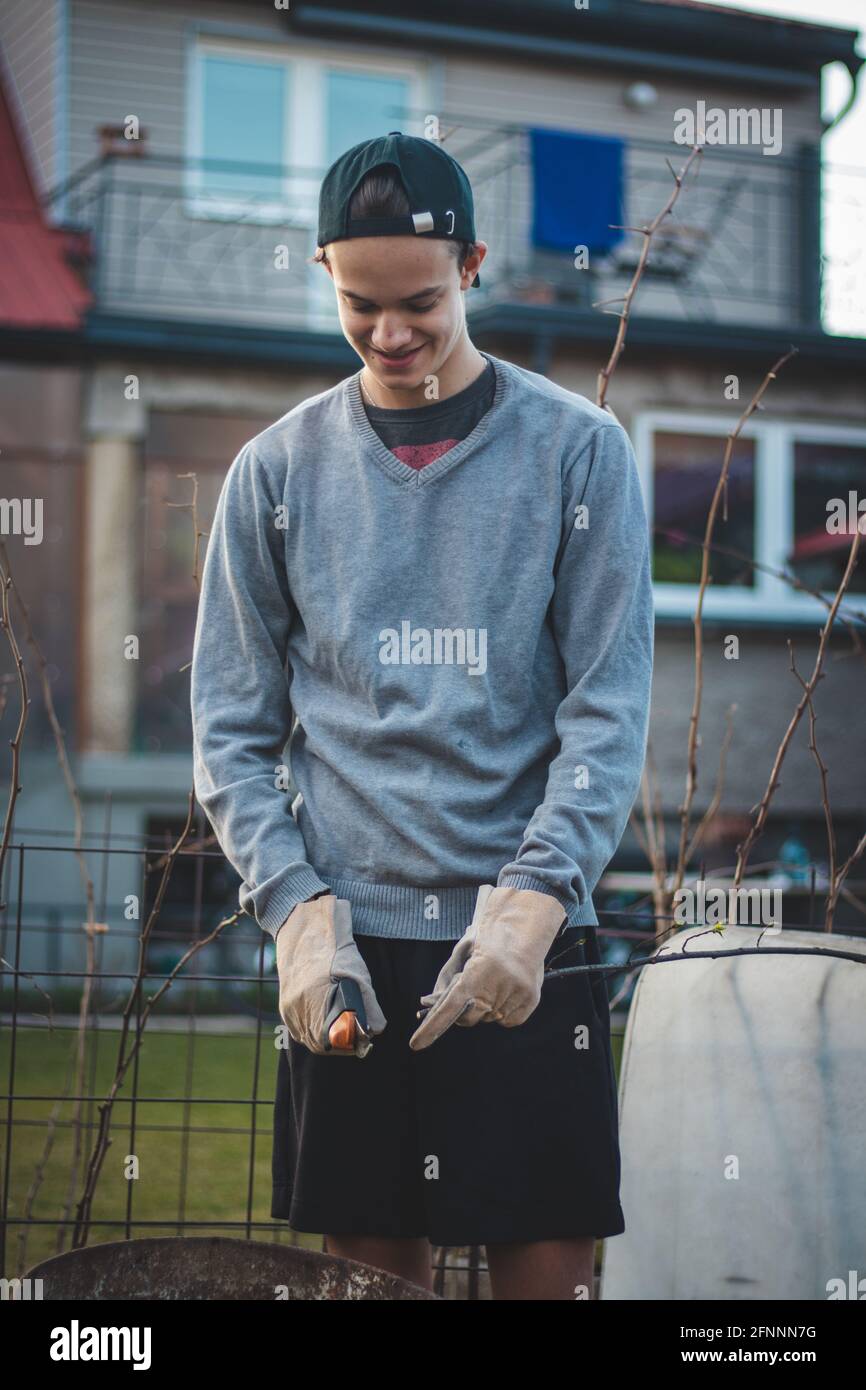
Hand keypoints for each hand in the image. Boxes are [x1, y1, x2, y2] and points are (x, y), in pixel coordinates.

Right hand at [276, 895, 386, 1054]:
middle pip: (319, 1044)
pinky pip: (298, 1030)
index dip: (346, 1046)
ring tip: (342, 1031)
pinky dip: (313, 1032)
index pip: (331, 1041)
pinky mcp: (284, 1006)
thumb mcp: (359, 976)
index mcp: (317, 1000)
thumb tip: (375, 1030)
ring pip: (308, 1038)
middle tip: (354, 1040)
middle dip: (339, 1045)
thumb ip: (369, 1006)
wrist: (306, 931)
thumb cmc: (336, 952)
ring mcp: (289, 1008)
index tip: (359, 1043)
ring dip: (325, 1040)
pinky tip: (325, 1022)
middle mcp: (299, 1007)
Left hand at [408, 885, 565, 1050]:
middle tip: (469, 993)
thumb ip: (449, 979)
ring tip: (494, 982)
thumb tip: (434, 1002)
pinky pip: (508, 1020)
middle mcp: (499, 984)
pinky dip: (503, 1012)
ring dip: (485, 1008)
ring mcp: (517, 994)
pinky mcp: (531, 999)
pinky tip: (506, 991)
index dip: (432, 1026)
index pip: (451, 1006)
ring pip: (490, 1019)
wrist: (527, 924)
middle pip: (470, 1018)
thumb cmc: (491, 936)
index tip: (415, 1044)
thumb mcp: (466, 951)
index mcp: (479, 970)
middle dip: (464, 1012)